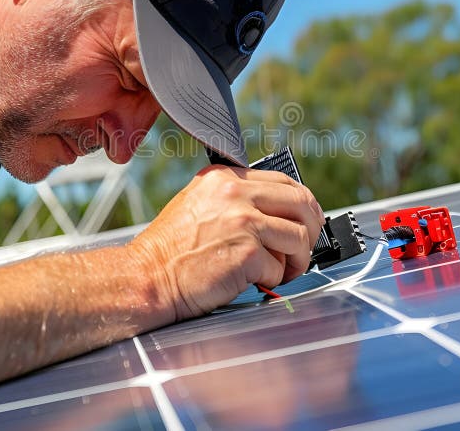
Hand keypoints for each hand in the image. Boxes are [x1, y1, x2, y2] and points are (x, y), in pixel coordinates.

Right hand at [129, 164, 323, 319]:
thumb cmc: (171, 250)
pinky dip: (272, 280)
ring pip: (300, 236)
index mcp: (225, 177)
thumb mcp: (200, 204)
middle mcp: (235, 193)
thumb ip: (237, 200)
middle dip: (312, 230)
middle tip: (304, 249)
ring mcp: (243, 221)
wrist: (147, 278)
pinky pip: (280, 267)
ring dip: (297, 260)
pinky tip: (252, 281)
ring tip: (282, 271)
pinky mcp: (247, 253)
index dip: (303, 206)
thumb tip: (279, 212)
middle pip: (302, 203)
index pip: (285, 181)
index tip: (304, 223)